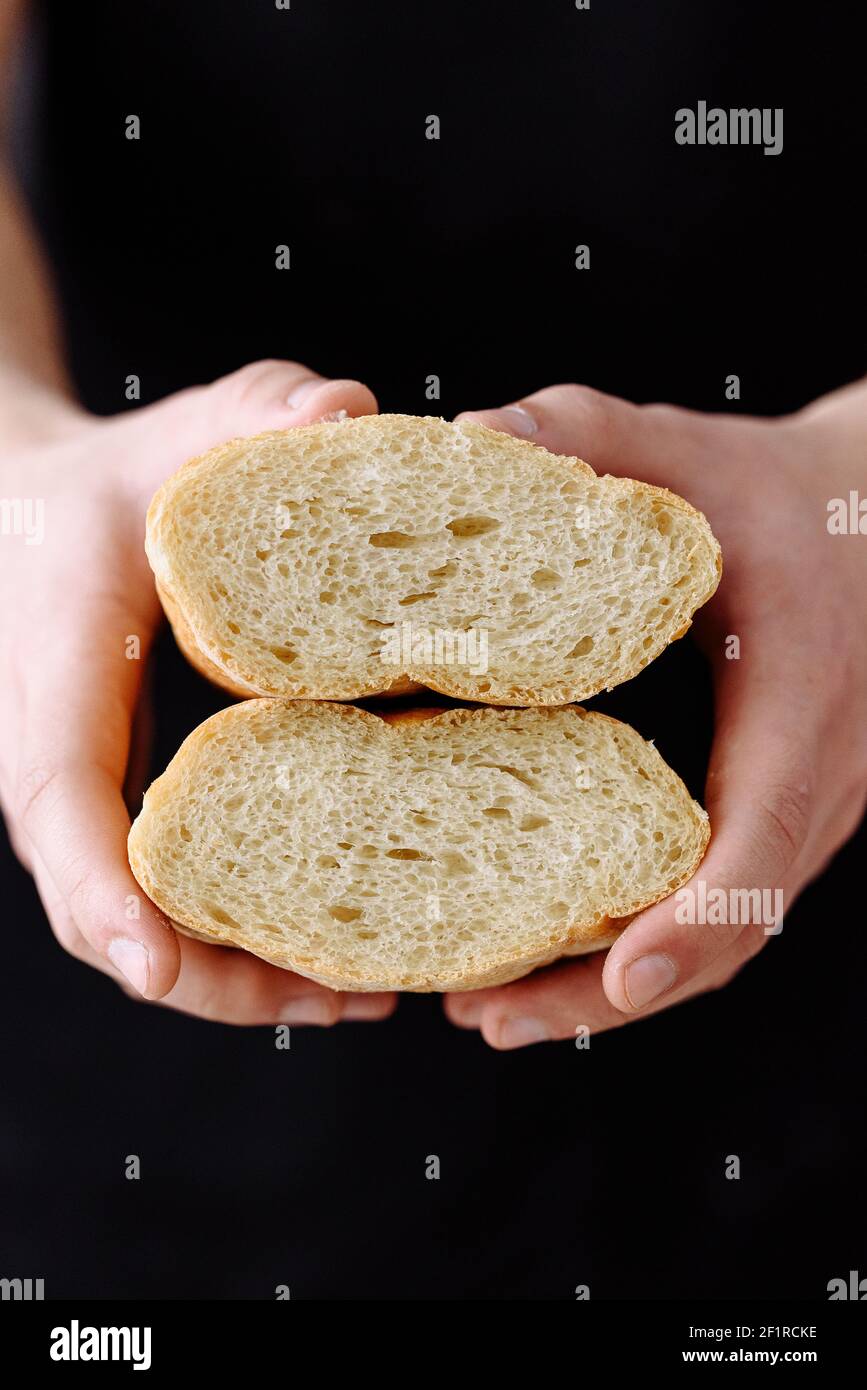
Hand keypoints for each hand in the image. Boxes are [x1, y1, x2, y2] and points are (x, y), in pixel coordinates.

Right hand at [0, 359, 396, 1024]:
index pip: (57, 799)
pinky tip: (327, 957)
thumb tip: (346, 413)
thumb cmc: (112, 484)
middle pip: (101, 911)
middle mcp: (44, 761)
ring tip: (364, 999)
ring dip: (237, 984)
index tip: (158, 966)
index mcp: (50, 677)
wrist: (33, 514)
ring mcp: (72, 798)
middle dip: (213, 979)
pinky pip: (160, 900)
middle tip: (345, 1002)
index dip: (104, 889)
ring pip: (134, 928)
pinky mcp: (109, 807)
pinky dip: (231, 945)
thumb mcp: (184, 433)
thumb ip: (258, 410)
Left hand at [445, 382, 866, 1046]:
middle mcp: (818, 780)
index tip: (616, 974)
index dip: (693, 920)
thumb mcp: (687, 450)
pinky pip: (718, 903)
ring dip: (615, 988)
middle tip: (492, 1019)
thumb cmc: (784, 493)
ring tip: (494, 1011)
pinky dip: (640, 944)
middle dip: (613, 993)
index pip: (761, 839)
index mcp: (801, 701)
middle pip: (730, 929)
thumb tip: (469, 444)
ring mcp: (806, 810)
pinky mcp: (777, 813)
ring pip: (723, 934)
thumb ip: (583, 435)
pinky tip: (548, 952)